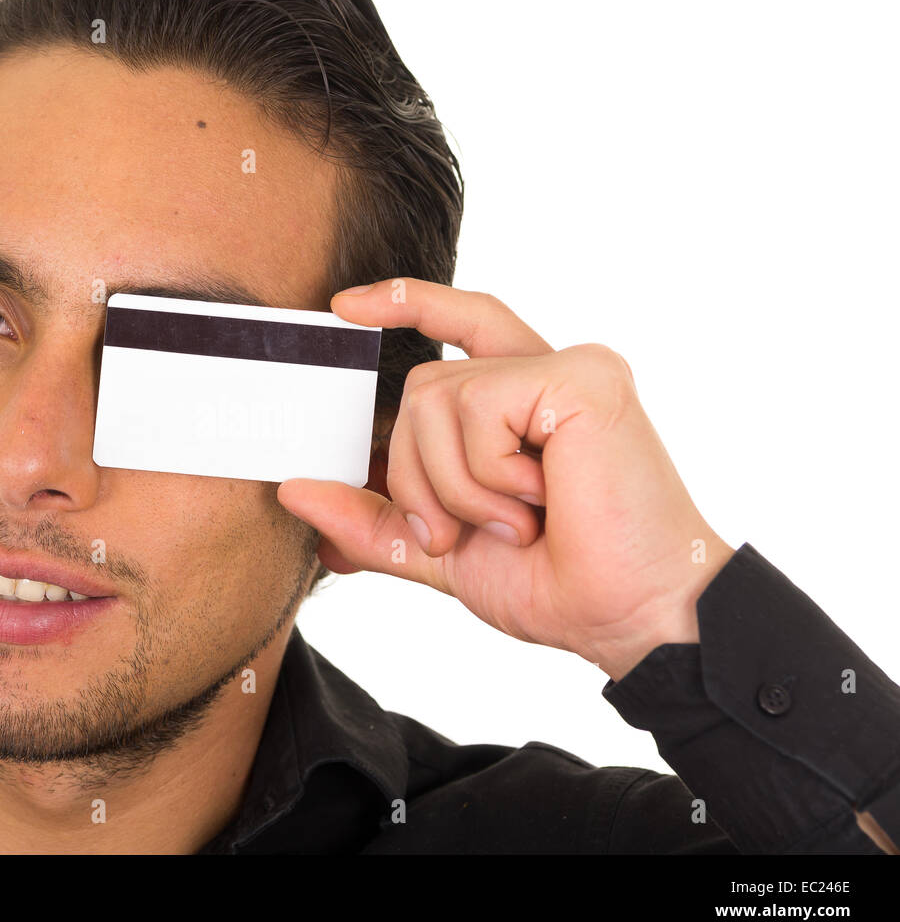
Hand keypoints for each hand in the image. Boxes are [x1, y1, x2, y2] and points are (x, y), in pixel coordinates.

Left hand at [277, 278, 734, 680]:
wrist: (629, 618)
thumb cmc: (556, 582)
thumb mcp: (440, 548)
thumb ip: (371, 517)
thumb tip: (293, 490)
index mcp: (522, 404)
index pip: (460, 324)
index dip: (404, 303)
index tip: (343, 309)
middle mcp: (546, 373)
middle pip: (421, 387)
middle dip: (416, 475)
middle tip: (462, 533)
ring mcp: (568, 368)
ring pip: (436, 396)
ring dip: (455, 485)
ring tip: (515, 523)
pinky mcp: (583, 377)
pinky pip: (478, 407)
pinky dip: (486, 474)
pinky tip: (536, 502)